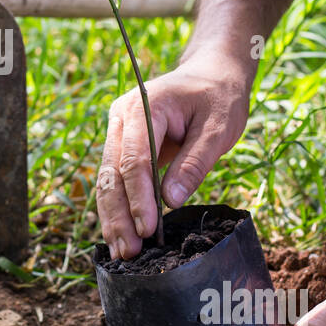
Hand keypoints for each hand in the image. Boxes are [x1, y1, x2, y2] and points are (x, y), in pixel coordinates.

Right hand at [96, 54, 249, 258]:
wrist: (211, 72)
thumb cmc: (218, 96)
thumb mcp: (218, 128)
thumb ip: (194, 163)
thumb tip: (170, 202)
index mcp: (144, 106)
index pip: (135, 159)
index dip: (139, 197)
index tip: (148, 230)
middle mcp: (121, 117)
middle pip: (112, 173)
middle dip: (119, 215)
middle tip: (129, 252)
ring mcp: (118, 130)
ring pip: (107, 179)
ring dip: (113, 217)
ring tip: (122, 253)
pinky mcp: (122, 144)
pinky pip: (115, 179)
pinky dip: (118, 207)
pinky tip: (120, 235)